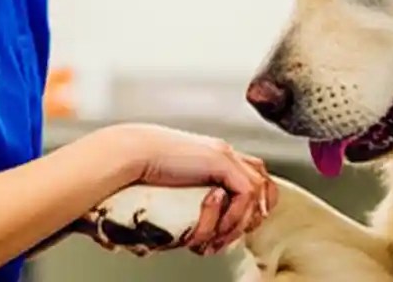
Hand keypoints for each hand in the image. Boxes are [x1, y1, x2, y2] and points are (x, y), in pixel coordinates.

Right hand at [105, 123, 278, 254]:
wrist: (127, 155)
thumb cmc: (136, 174)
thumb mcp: (169, 190)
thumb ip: (186, 200)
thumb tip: (180, 235)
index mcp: (212, 156)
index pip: (252, 176)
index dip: (250, 207)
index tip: (230, 230)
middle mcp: (223, 152)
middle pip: (265, 183)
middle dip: (252, 217)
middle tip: (226, 238)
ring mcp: (224, 154)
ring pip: (258, 193)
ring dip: (238, 224)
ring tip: (214, 240)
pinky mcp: (220, 160)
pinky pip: (245, 194)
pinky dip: (233, 216)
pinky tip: (212, 228)